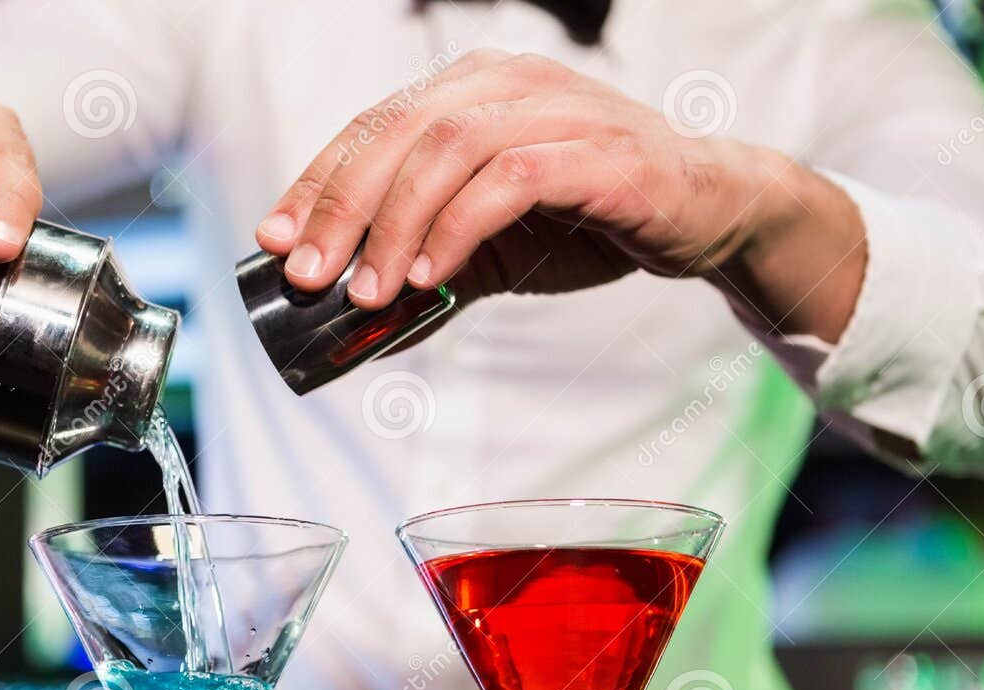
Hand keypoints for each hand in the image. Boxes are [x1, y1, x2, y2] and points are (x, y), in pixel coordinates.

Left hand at [255, 51, 863, 341]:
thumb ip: (429, 261)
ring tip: (367, 291)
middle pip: (398, 133)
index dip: (317, 182)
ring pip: (448, 150)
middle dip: (341, 207)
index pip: (372, 127)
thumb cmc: (593, 217)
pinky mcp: (600, 153)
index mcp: (472, 90)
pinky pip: (512, 179)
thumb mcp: (493, 242)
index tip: (275, 238)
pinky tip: (432, 274)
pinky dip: (461, 227)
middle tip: (308, 273)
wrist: (708, 212)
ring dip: (395, 225)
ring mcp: (557, 111)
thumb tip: (355, 312)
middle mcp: (508, 84)